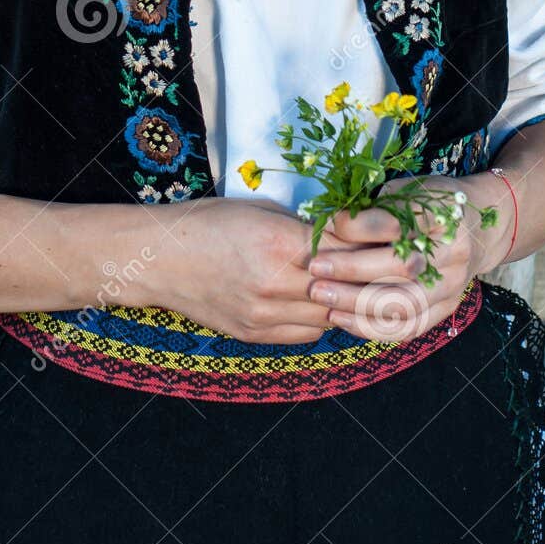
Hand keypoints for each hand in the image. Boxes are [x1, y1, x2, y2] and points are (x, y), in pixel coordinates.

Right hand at [138, 196, 365, 344]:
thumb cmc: (207, 222)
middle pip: (346, 289)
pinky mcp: (254, 335)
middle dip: (368, 278)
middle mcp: (275, 283)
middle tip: (383, 268)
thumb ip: (303, 226)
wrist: (158, 258)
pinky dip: (321, 320)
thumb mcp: (260, 209)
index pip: (347, 250)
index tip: (386, 241)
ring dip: (346, 302)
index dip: (371, 246)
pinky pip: (306, 334)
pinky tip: (320, 303)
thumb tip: (346, 234)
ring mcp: (264, 315)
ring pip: (331, 316)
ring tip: (355, 287)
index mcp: (278, 242)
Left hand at [304, 171, 512, 341]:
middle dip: (351, 269)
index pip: (400, 223)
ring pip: (403, 304)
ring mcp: (453, 286)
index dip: (360, 226)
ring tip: (320, 295)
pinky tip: (338, 318)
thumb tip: (324, 223)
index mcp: (444, 214)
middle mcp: (453, 253)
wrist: (478, 229)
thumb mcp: (407, 190)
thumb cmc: (431, 203)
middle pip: (401, 268)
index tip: (327, 224)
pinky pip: (408, 328)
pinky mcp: (446, 309)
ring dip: (355, 303)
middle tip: (315, 268)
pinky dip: (370, 327)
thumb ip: (374, 206)